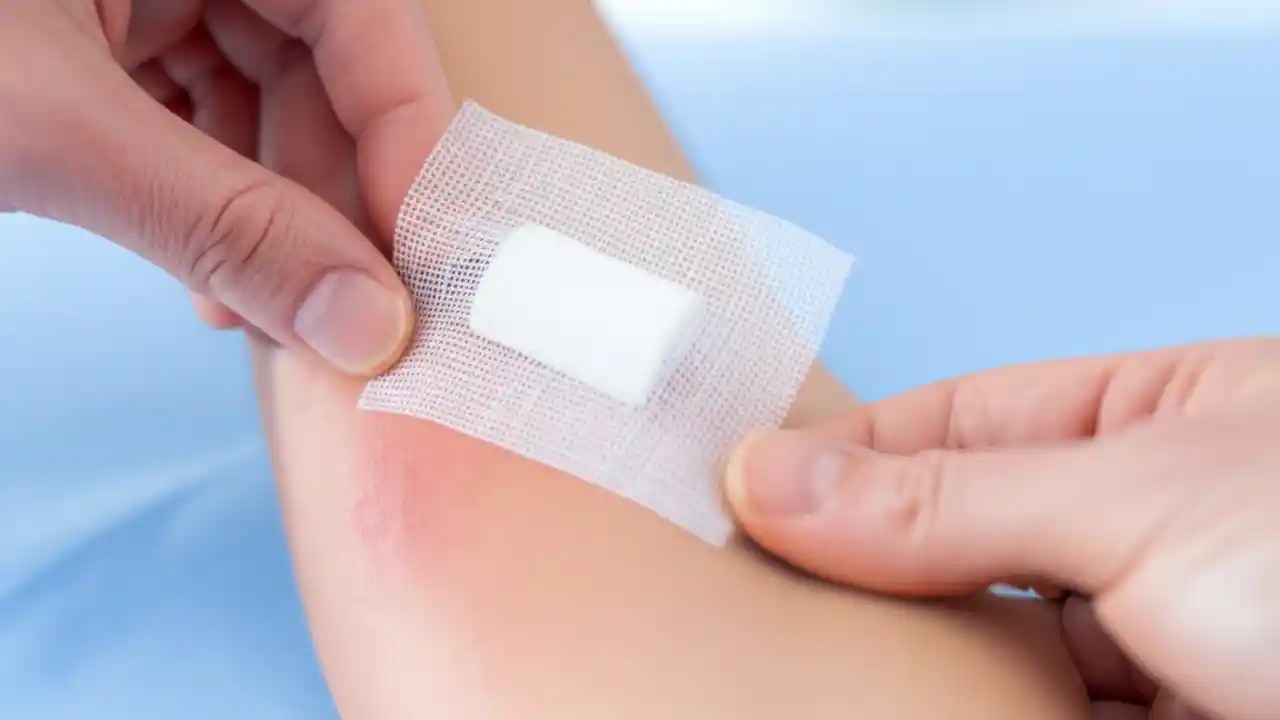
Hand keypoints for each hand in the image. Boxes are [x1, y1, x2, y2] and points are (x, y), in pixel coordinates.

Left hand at [0, 0, 455, 374]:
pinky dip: (217, 215)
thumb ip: (214, 221)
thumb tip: (366, 327)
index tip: (422, 254)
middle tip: (347, 311)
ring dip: (277, 226)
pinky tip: (215, 287)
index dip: (409, 128)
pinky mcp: (111, 52)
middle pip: (325, 73)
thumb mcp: (53, 129)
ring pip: (269, 113)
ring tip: (263, 315)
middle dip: (334, 202)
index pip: (364, 12)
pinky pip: (205, 132)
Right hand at [725, 340, 1279, 719]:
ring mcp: (1164, 641)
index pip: (956, 421)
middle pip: (962, 540)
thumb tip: (774, 476)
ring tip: (801, 668)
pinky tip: (887, 716)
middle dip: (861, 568)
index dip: (843, 453)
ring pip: (994, 649)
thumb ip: (948, 499)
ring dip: (908, 665)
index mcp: (1159, 419)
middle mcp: (1156, 526)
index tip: (735, 492)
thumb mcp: (1139, 504)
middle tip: (746, 594)